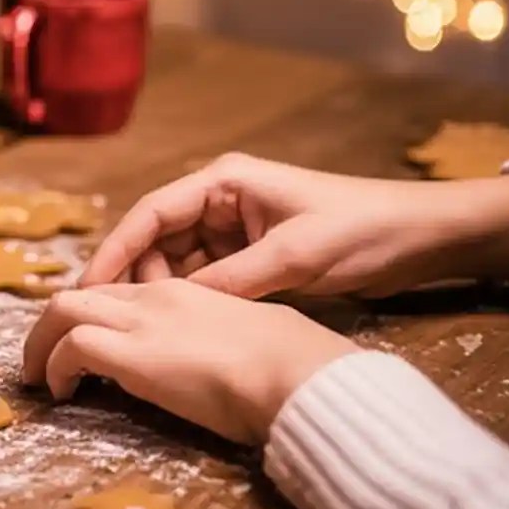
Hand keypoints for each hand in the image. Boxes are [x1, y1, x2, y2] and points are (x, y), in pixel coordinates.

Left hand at [22, 280, 357, 443]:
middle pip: (82, 291)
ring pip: (63, 309)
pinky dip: (53, 367)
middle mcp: (155, 298)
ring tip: (37, 375)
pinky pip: (69, 346)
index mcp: (185, 292)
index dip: (95, 311)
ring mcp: (140, 321)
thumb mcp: (246, 337)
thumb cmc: (287, 363)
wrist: (292, 371)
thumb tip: (203, 361)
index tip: (83, 338)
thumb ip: (214, 338)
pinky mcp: (130, 352)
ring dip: (40, 343)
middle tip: (42, 354)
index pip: (122, 289)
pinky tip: (61, 391)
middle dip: (52, 322)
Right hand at [80, 153, 508, 297]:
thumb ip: (232, 279)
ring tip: (149, 327)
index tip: (88, 287)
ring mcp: (234, 227)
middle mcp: (220, 199)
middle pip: (156, 238)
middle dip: (136, 276)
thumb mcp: (294, 256)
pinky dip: (191, 297)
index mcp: (224, 181)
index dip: (115, 250)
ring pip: (177, 261)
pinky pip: (205, 276)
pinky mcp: (250, 253)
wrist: (420, 236)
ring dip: (163, 290)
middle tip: (121, 319)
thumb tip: (175, 306)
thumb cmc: (361, 230)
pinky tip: (182, 323)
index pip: (152, 212)